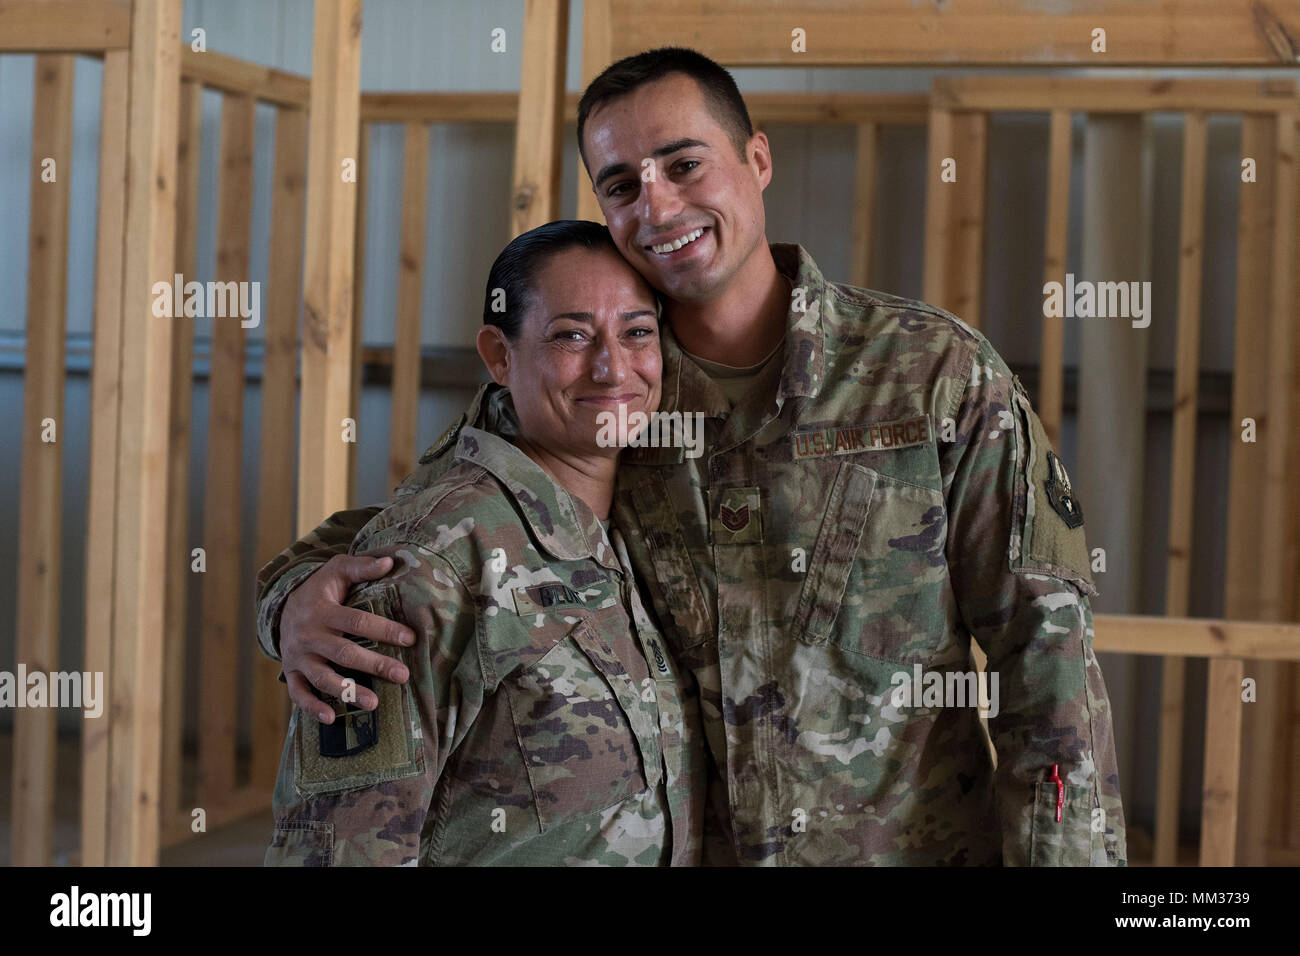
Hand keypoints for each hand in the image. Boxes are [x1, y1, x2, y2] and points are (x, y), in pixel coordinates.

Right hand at [280, 555, 414, 722]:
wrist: (281, 607)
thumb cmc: (320, 589)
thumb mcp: (337, 570)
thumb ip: (362, 567)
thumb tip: (391, 562)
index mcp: (323, 611)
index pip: (357, 621)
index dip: (384, 630)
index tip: (411, 639)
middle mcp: (309, 635)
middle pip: (344, 653)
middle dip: (374, 665)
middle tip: (402, 675)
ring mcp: (299, 657)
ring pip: (323, 678)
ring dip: (347, 691)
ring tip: (374, 704)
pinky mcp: (291, 672)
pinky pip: (298, 693)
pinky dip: (312, 707)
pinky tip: (331, 718)